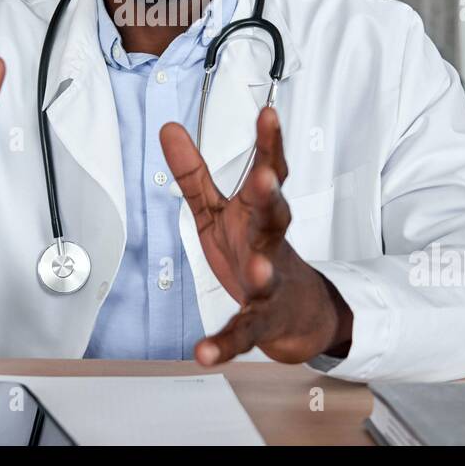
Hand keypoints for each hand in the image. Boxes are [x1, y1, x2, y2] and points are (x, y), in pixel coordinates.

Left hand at [159, 107, 352, 365]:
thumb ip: (194, 173)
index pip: (269, 172)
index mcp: (258, 213)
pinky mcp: (261, 321)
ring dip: (262, 271)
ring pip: (268, 275)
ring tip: (256, 267)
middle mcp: (269, 244)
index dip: (269, 143)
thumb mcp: (219, 210)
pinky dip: (224, 344)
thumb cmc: (253, 249)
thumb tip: (168, 127)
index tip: (268, 113)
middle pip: (276, 218)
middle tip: (267, 179)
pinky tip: (203, 352)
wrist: (296, 313)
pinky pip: (243, 333)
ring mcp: (269, 284)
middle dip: (271, 198)